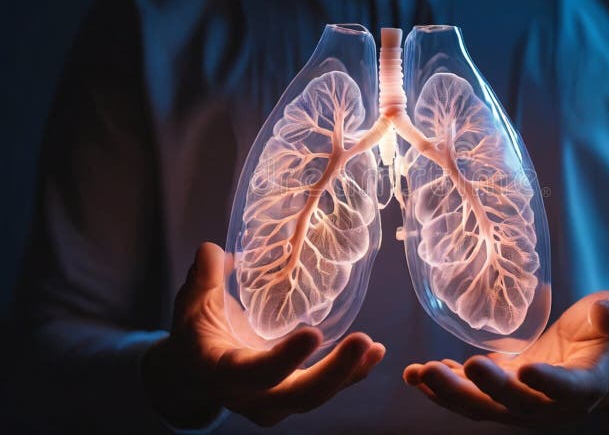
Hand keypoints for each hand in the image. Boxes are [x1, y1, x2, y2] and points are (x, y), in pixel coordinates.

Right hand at [142, 242, 384, 428]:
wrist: (196, 373)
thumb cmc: (196, 333)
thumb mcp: (192, 305)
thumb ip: (203, 278)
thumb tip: (212, 250)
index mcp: (223, 372)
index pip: (253, 373)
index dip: (283, 359)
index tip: (312, 334)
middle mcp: (251, 395)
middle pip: (296, 395)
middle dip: (333, 373)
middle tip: (362, 341)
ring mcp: (275, 401)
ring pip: (315, 396)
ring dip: (349, 372)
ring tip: (372, 347)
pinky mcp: (293, 394)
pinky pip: (328, 388)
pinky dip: (353, 372)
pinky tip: (375, 352)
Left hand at [403, 291, 608, 431]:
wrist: (598, 363)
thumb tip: (607, 314)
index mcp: (587, 384)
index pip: (569, 389)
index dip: (550, 383)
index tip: (527, 370)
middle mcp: (551, 404)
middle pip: (516, 404)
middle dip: (484, 389)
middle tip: (457, 367)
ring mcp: (523, 403)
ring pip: (485, 407)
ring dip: (451, 393)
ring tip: (420, 373)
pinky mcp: (501, 394)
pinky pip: (470, 399)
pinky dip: (442, 390)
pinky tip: (416, 375)